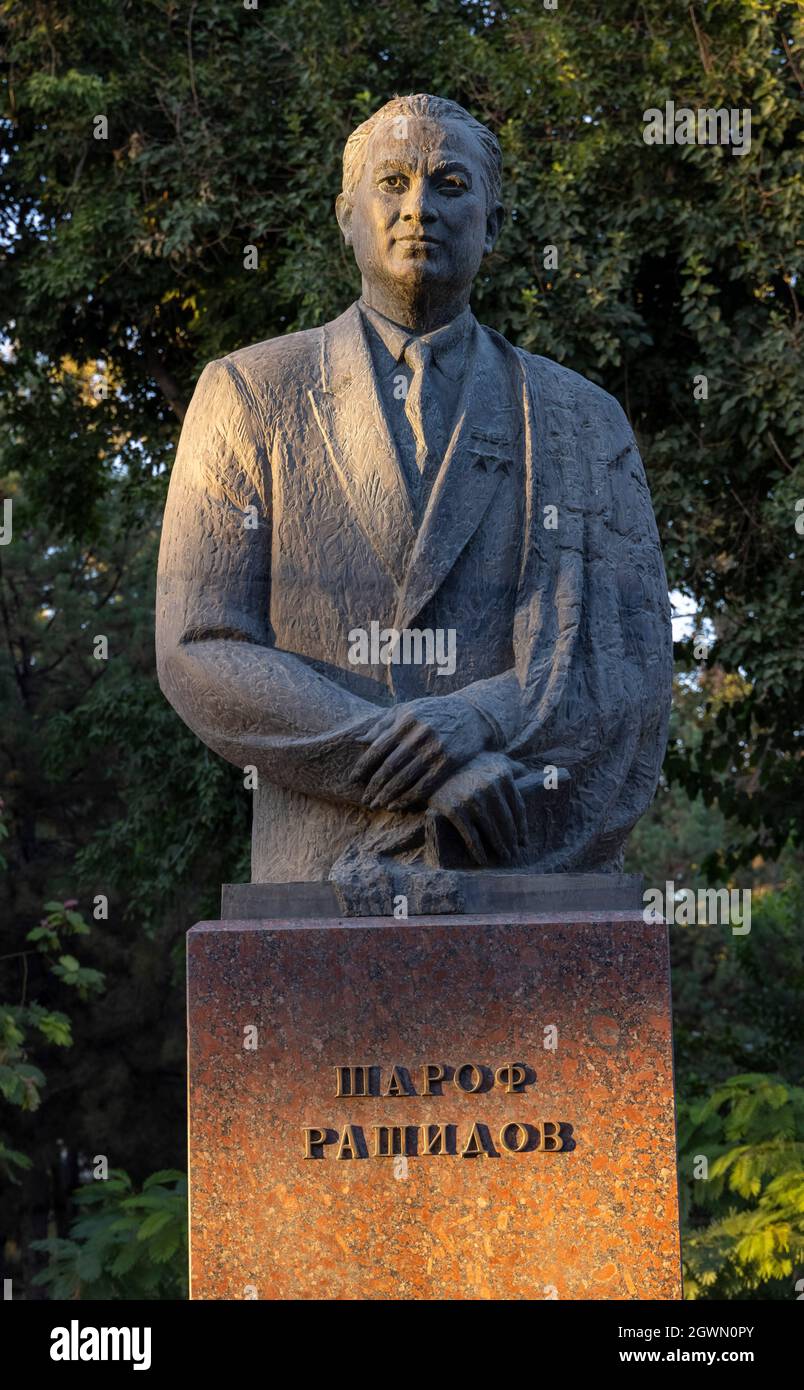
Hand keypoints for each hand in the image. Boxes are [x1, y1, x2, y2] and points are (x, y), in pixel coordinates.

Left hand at [353, 695, 491, 810]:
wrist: (472, 715)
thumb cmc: (433, 712)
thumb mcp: (407, 709)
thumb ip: (383, 723)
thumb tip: (361, 740)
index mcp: (405, 720)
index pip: (378, 748)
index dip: (364, 766)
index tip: (354, 779)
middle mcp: (419, 735)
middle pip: (389, 766)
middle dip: (374, 785)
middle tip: (365, 799)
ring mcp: (435, 749)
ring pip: (404, 778)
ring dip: (388, 795)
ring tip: (377, 804)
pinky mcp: (448, 762)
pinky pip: (424, 785)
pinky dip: (407, 798)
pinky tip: (396, 805)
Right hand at [425, 752, 527, 865]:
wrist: (434, 769)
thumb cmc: (468, 766)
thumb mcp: (491, 760)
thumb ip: (510, 766)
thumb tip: (530, 771)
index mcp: (503, 776)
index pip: (518, 808)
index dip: (522, 828)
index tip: (524, 841)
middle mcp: (490, 787)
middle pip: (507, 822)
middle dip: (512, 840)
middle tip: (514, 853)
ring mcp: (473, 800)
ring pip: (492, 831)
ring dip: (500, 847)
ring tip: (504, 856)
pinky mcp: (455, 810)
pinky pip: (471, 836)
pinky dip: (478, 851)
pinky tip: (483, 859)